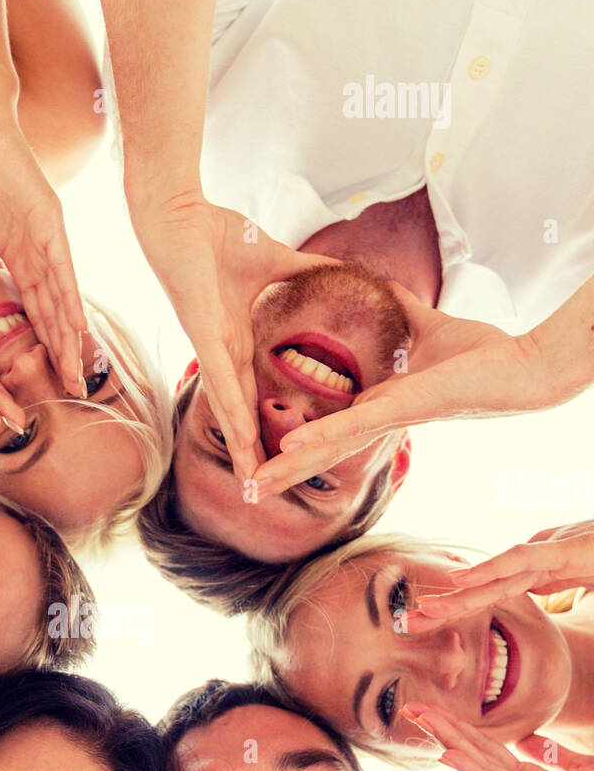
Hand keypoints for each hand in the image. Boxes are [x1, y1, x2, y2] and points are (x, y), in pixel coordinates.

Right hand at [0, 112, 86, 396]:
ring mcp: (46, 238)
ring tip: (79, 371)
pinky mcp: (48, 221)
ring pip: (61, 298)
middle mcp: (41, 253)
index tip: (47, 377)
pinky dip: (69, 297)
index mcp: (21, 257)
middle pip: (54, 313)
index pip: (35, 310)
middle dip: (63, 353)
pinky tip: (77, 327)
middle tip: (75, 391)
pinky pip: (61, 266)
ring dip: (69, 337)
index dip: (43, 344)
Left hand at [132, 191, 331, 478]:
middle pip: (238, 411)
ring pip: (228, 404)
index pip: (252, 393)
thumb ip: (306, 268)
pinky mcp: (201, 329)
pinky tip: (240, 433)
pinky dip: (231, 404)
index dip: (262, 426)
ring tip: (252, 479)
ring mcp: (210, 343)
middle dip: (248, 451)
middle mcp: (220, 350)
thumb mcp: (274, 257)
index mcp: (235, 338)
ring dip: (240, 442)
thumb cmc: (215, 233)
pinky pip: (221, 374)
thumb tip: (341, 269)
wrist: (178, 211)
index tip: (276, 457)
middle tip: (259, 490)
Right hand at [257, 285, 550, 493]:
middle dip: (286, 469)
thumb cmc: (482, 355)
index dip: (300, 446)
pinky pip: (353, 425)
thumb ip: (402, 308)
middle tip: (251, 487)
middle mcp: (380, 420)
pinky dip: (320, 436)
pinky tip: (291, 446)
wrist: (519, 366)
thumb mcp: (429, 326)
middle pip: (322, 450)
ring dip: (291, 465)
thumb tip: (384, 283)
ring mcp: (388, 418)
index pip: (330, 431)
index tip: (269, 455)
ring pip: (329, 446)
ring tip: (258, 481)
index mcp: (381, 405)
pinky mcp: (401, 410)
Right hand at [402, 700, 593, 770]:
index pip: (487, 751)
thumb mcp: (581, 767)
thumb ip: (553, 755)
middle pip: (476, 757)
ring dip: (450, 745)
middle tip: (413, 708)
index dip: (460, 729)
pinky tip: (451, 757)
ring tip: (424, 722)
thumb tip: (526, 740)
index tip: (434, 709)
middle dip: (444, 732)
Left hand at [406, 523, 593, 628]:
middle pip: (485, 585)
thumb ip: (565, 587)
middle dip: (446, 605)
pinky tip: (462, 580)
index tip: (430, 624)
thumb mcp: (588, 582)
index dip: (462, 608)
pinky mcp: (568, 548)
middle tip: (407, 624)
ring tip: (423, 611)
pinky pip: (523, 559)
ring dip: (458, 595)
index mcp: (546, 571)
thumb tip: (551, 593)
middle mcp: (541, 558)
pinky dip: (492, 569)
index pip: (496, 592)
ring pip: (496, 575)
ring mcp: (553, 551)